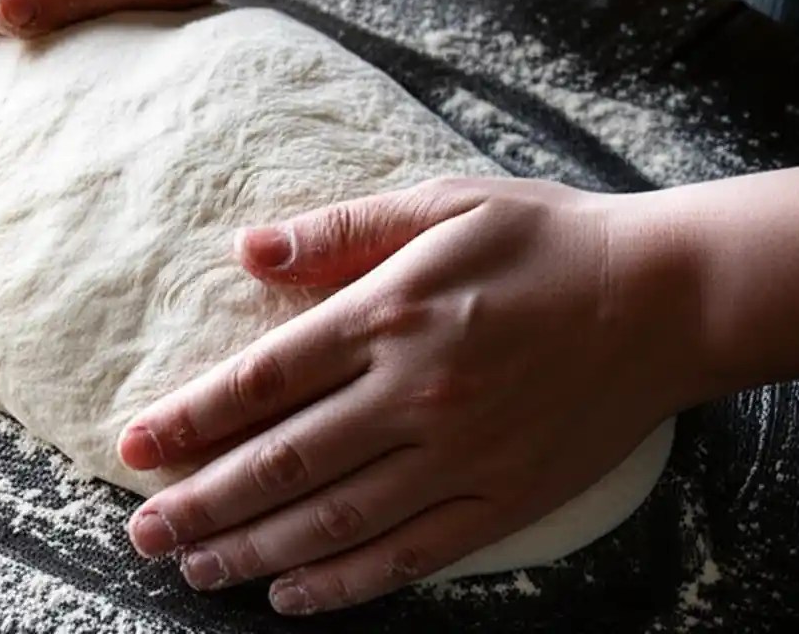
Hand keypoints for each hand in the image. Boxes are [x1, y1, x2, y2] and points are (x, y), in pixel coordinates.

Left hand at [117, 177, 705, 614]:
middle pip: (281, 462)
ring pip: (332, 519)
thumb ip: (340, 230)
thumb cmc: (546, 241)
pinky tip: (289, 596)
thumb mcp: (442, 204)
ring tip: (192, 568)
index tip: (133, 446)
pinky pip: (408, 555)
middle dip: (200, 502)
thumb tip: (246, 249)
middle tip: (141, 531)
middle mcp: (414, 393)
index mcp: (390, 315)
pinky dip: (343, 582)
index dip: (188, 418)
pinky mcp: (503, 499)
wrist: (665, 298)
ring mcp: (460, 455)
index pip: (261, 379)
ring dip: (251, 549)